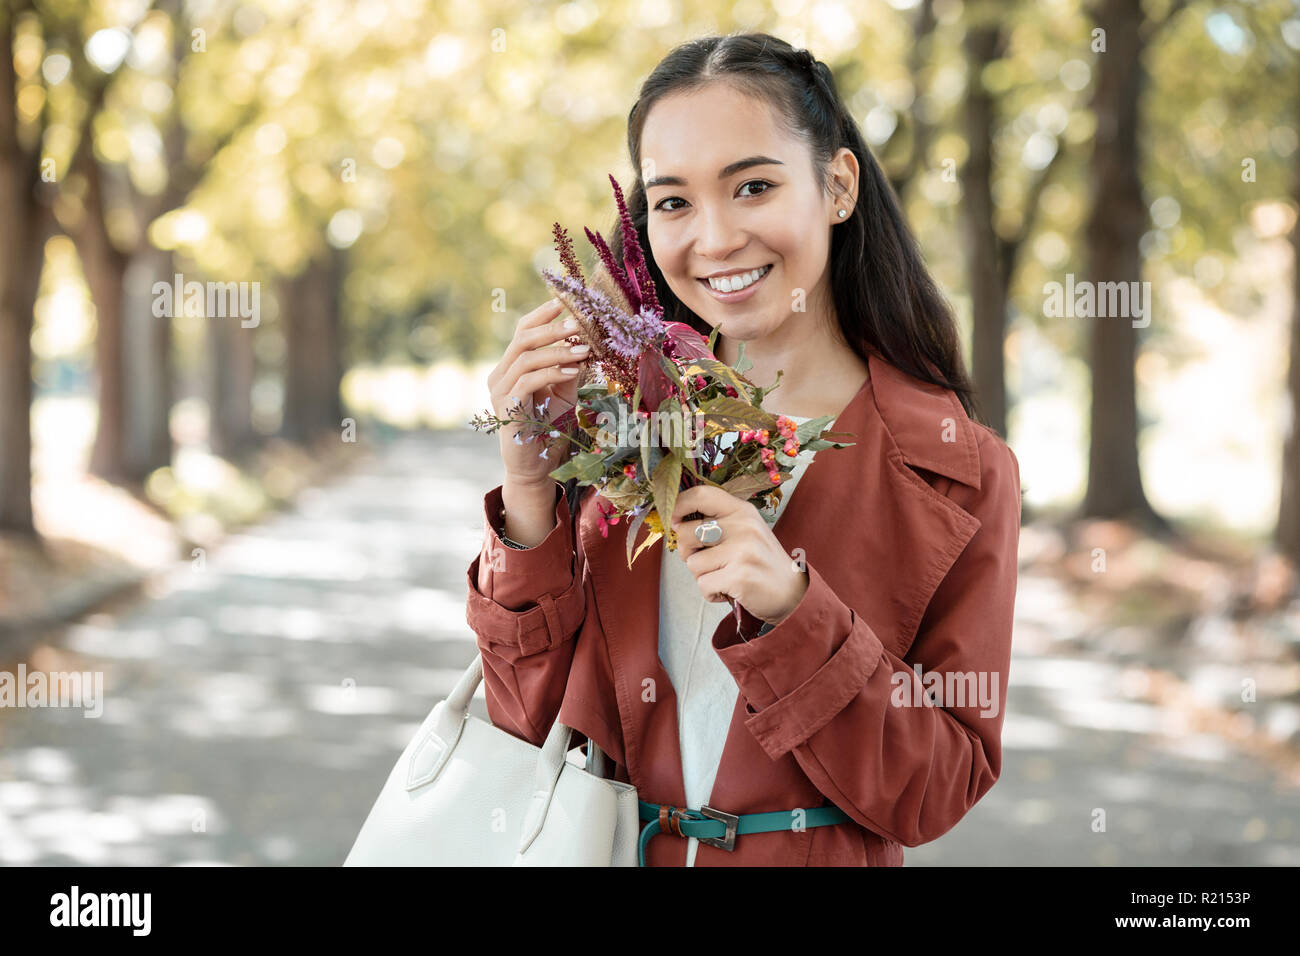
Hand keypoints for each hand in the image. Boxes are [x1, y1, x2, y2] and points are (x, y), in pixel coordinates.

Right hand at [487, 298, 591, 486]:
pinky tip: (573, 371)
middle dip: (552, 328)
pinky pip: (528, 381)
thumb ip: (569, 370)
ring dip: (557, 350)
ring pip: (526, 358)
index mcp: (511, 368)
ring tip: (583, 349)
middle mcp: (500, 376)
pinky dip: (552, 372)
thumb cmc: (549, 430)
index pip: (523, 332)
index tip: (564, 303)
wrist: (536, 467)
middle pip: (522, 340)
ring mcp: (500, 392)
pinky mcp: (507, 408)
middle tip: (578, 322)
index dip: (542, 316)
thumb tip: (586, 343)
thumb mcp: (564, 394)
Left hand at [669, 484, 808, 625]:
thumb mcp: (746, 531)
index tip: (674, 521)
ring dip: (703, 576)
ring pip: (692, 563)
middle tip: (708, 561)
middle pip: (685, 533)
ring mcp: (742, 551)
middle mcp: (743, 526)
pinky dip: (711, 593)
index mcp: (742, 510)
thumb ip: (717, 523)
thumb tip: (676, 523)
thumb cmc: (760, 562)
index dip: (679, 505)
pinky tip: (730, 589)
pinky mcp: (739, 576)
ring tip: (725, 576)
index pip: (701, 494)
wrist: (792, 593)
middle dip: (687, 552)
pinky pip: (703, 585)